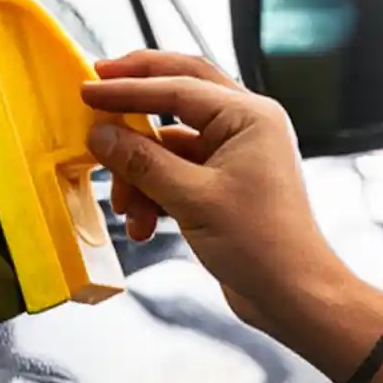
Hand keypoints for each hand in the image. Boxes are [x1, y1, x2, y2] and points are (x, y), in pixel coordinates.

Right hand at [82, 50, 344, 328]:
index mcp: (249, 116)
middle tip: (97, 91)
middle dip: (135, 97)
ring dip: (140, 171)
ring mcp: (234, 153)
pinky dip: (153, 192)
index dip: (128, 88)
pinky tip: (143, 222)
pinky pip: (175, 171)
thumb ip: (142, 162)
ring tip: (125, 204)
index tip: (90, 89)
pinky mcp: (222, 182)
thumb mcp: (192, 199)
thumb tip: (102, 136)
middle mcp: (245, 126)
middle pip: (179, 92)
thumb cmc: (265, 246)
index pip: (177, 87)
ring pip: (170, 142)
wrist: (293, 295)